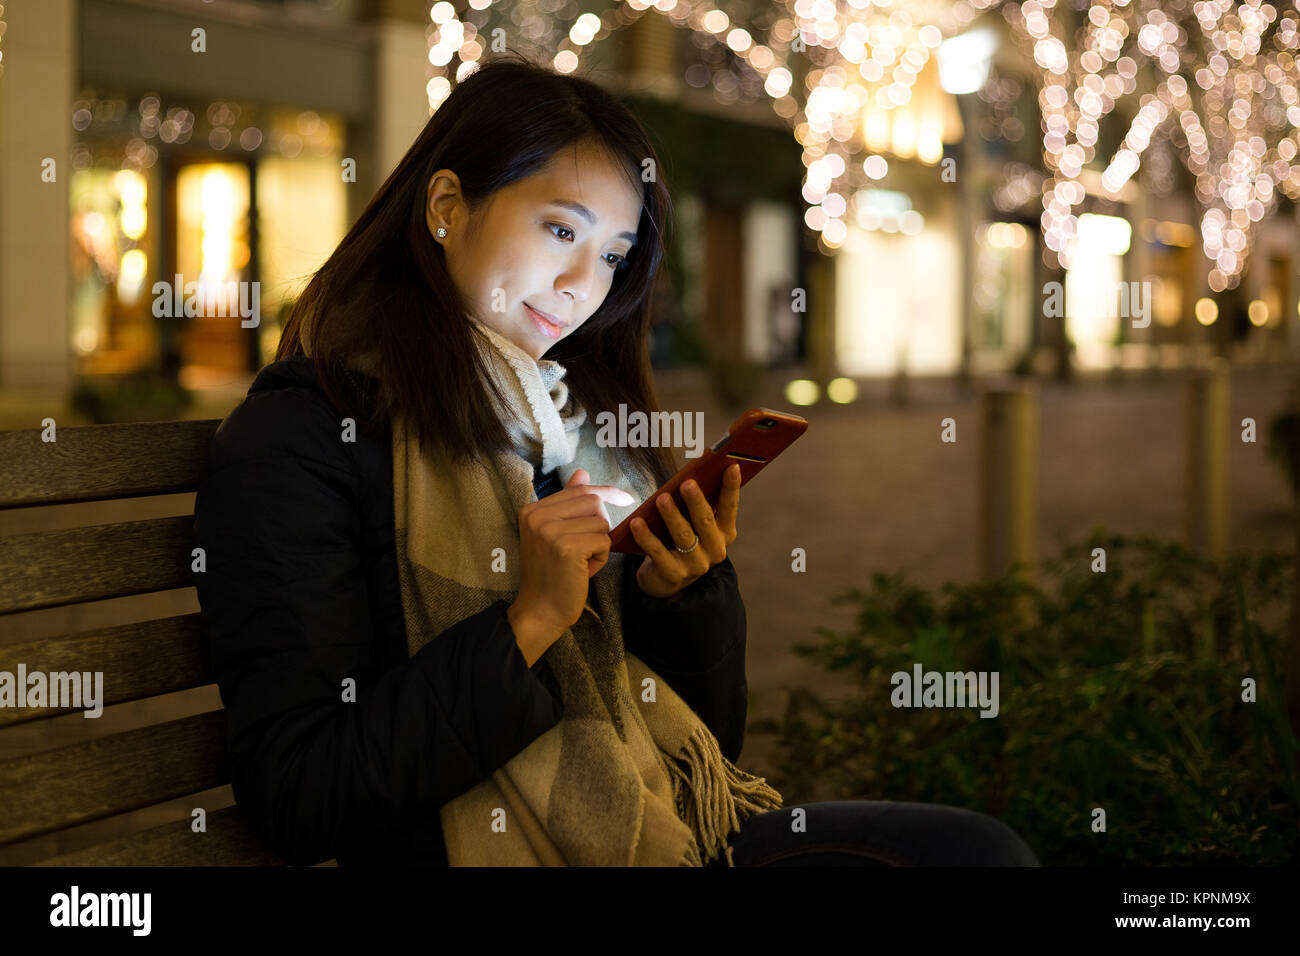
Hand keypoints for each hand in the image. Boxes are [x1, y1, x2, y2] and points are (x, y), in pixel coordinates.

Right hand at [512, 468, 633, 640]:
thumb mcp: (556, 534)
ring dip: (600, 544)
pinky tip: (584, 570)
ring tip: (582, 562)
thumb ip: (569, 503)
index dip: (606, 492)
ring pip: (601, 522)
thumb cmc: (553, 574)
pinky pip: (603, 541)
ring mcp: (549, 530)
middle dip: (600, 525)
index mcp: (532, 509)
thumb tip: (582, 472)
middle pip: (593, 502)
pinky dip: (601, 557)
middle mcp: (537, 515)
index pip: (579, 490)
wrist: (541, 610)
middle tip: (587, 550)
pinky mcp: (566, 547)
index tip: (626, 498)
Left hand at [630, 462, 740, 600]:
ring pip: (683, 536)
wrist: (667, 579)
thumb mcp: (695, 523)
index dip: (731, 487)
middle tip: (687, 483)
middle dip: (696, 501)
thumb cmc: (683, 540)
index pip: (730, 508)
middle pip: (705, 522)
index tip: (732, 466)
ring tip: (662, 499)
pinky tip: (636, 523)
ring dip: (672, 516)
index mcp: (724, 532)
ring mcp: (696, 564)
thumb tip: (691, 475)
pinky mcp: (674, 574)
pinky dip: (647, 537)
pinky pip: (658, 553)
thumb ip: (698, 504)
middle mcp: (715, 549)